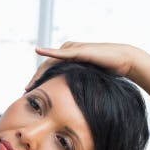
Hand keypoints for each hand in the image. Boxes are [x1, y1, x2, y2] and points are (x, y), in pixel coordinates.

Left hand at [27, 42, 142, 89]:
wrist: (123, 61)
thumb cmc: (107, 71)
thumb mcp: (86, 79)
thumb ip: (75, 83)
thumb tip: (69, 100)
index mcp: (68, 58)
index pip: (48, 70)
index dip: (38, 81)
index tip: (29, 93)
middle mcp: (68, 51)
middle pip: (45, 67)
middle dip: (35, 79)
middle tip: (25, 92)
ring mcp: (72, 49)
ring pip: (50, 63)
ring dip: (38, 74)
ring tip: (29, 85)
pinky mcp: (78, 50)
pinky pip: (60, 53)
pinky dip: (49, 52)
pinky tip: (39, 50)